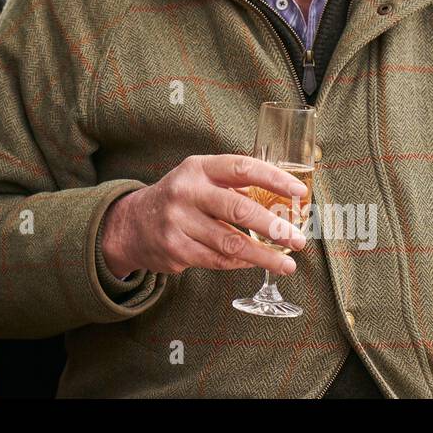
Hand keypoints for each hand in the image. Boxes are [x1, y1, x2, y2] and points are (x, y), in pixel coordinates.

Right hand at [99, 154, 308, 278]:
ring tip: (287, 264)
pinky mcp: (175, 249)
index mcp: (198, 168)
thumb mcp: (200, 179)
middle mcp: (186, 191)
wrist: (132, 223)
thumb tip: (283, 200)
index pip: (242, 168)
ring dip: (264, 256)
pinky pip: (217, 260)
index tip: (300, 192)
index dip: (274, 179)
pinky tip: (255, 263)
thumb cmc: (180, 198)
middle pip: (239, 209)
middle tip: (299, 240)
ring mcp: (178, 222)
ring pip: (231, 243)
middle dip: (274, 227)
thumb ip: (233, 185)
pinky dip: (241, 263)